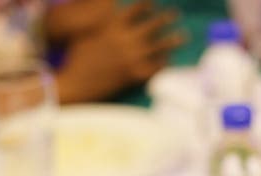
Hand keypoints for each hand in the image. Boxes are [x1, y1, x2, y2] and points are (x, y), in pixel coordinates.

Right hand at [57, 1, 185, 102]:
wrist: (77, 82)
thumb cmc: (77, 56)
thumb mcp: (86, 31)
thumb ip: (100, 20)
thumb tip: (106, 9)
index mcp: (114, 26)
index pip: (136, 8)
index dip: (147, 3)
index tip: (155, 1)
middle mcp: (126, 39)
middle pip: (152, 25)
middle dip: (166, 18)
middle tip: (176, 13)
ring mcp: (131, 57)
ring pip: (158, 47)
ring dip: (172, 40)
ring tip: (184, 36)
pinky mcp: (133, 75)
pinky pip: (154, 68)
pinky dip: (163, 63)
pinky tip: (169, 61)